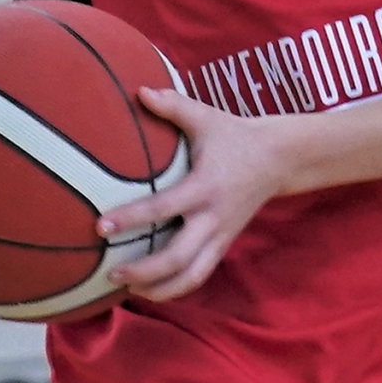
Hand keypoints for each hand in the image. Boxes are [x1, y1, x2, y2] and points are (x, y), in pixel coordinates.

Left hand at [99, 86, 293, 302]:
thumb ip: (172, 105)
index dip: (132, 219)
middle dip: (144, 271)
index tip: (101, 227)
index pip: (163, 208)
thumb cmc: (234, 136)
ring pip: (191, 276)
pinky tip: (150, 289)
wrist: (280, 159)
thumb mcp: (205, 117)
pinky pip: (199, 275)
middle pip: (178, 258)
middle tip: (111, 274)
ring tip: (128, 291)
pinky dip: (175, 287)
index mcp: (205, 186)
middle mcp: (213, 218)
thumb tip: (138, 91)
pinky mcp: (224, 245)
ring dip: (159, 289)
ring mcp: (221, 236)